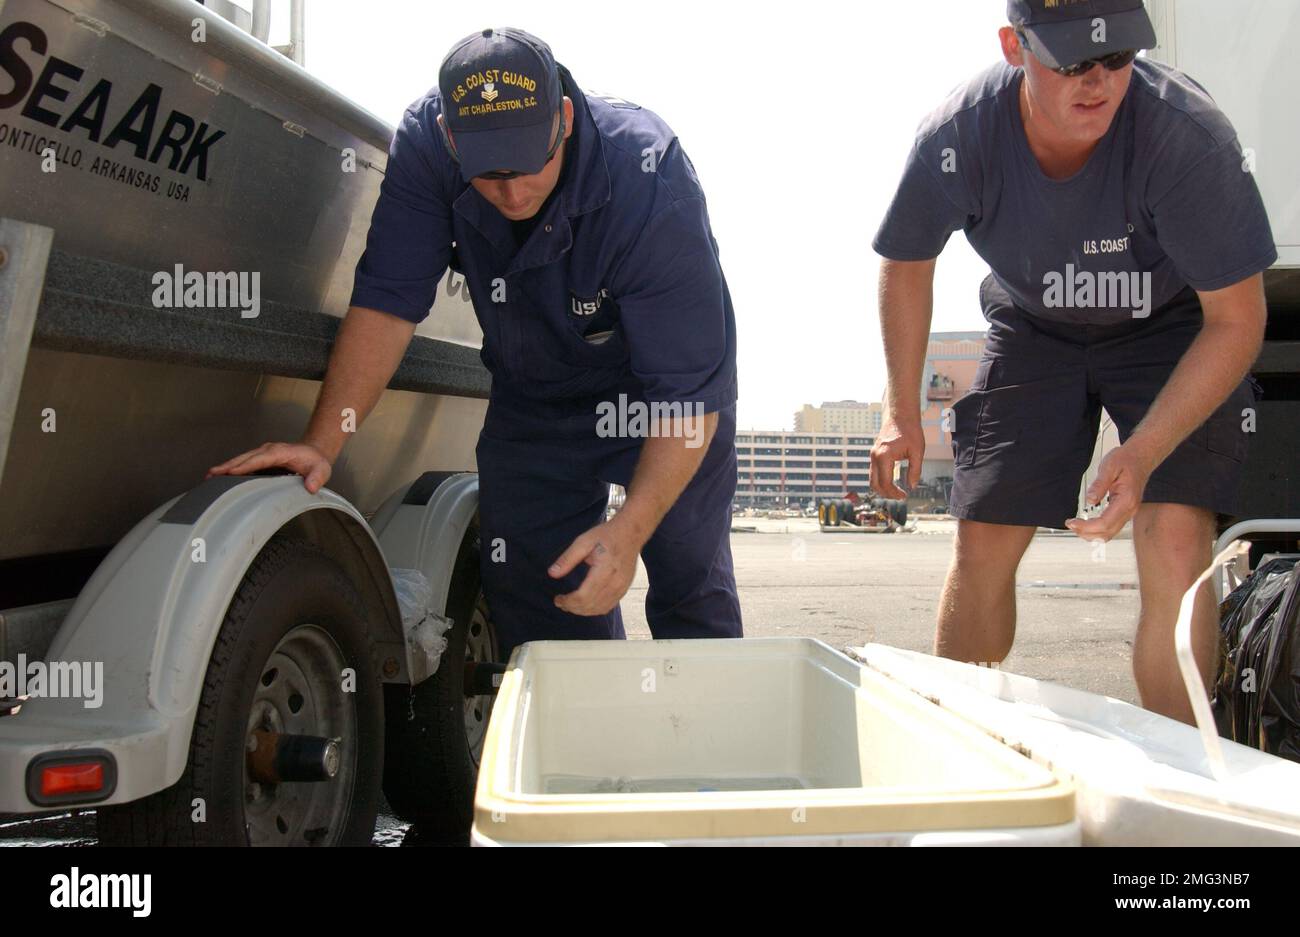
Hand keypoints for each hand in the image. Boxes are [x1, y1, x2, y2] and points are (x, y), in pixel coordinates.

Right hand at [206, 441, 332, 493]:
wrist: (314, 452)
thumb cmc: (316, 462)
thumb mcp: (322, 470)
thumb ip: (317, 478)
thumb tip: (310, 487)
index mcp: (281, 452)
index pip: (261, 459)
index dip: (246, 465)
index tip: (232, 471)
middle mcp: (269, 450)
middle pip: (245, 458)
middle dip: (228, 466)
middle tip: (212, 474)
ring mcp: (263, 454)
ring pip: (241, 459)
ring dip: (226, 467)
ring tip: (209, 476)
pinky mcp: (260, 459)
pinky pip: (244, 463)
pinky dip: (231, 469)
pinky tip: (220, 477)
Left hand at [548, 516, 643, 615]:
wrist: (631, 533)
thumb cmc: (606, 535)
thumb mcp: (583, 541)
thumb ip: (567, 559)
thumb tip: (552, 573)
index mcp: (604, 570)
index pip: (583, 596)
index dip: (568, 602)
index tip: (557, 599)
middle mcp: (615, 583)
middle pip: (590, 606)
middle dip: (572, 608)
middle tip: (561, 603)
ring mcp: (622, 588)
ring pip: (600, 609)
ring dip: (583, 611)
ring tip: (570, 605)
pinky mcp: (624, 589)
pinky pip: (608, 606)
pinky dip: (594, 610)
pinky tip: (585, 604)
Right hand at [870, 412, 923, 497]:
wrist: (901, 415)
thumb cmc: (910, 431)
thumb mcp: (917, 452)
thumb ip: (915, 471)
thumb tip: (912, 487)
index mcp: (884, 456)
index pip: (886, 483)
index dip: (895, 493)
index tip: (905, 496)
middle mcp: (875, 457)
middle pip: (875, 484)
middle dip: (887, 494)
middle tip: (900, 496)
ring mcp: (873, 455)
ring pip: (872, 479)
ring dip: (882, 488)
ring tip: (896, 491)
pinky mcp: (874, 454)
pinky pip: (874, 472)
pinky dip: (881, 480)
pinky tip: (892, 482)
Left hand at [1064, 443, 1152, 541]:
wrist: (1141, 457)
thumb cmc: (1126, 460)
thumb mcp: (1109, 466)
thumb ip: (1099, 484)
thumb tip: (1090, 499)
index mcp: (1126, 500)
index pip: (1105, 523)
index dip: (1086, 526)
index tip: (1072, 522)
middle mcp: (1130, 509)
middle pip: (1107, 532)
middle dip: (1086, 532)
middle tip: (1071, 525)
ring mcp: (1129, 512)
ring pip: (1110, 533)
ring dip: (1092, 534)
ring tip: (1076, 526)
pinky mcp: (1125, 511)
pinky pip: (1112, 527)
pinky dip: (1098, 530)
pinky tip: (1087, 524)